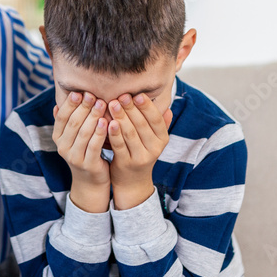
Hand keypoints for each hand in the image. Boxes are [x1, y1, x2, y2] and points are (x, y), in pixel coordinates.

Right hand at [53, 91, 110, 211]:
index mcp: (58, 138)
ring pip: (83, 133)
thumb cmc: (85, 152)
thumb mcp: (73, 138)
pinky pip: (94, 146)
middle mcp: (62, 147)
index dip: (70, 104)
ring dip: (93, 117)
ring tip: (102, 104)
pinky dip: (99, 133)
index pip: (61, 117)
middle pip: (73, 123)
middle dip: (83, 107)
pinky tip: (107, 122)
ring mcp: (74, 157)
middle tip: (93, 95)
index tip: (80, 91)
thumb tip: (57, 103)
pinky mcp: (87, 165)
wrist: (91, 181)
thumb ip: (68, 122)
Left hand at [106, 94, 172, 209]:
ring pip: (130, 133)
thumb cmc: (141, 153)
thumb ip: (160, 125)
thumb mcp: (153, 140)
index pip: (156, 119)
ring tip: (112, 104)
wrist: (132, 182)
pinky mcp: (126, 163)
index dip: (146, 106)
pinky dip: (113, 133)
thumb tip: (168, 108)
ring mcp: (140, 157)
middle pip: (142, 125)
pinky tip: (107, 122)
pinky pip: (119, 145)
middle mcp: (154, 149)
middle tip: (121, 95)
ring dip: (121, 117)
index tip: (137, 94)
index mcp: (162, 139)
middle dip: (131, 108)